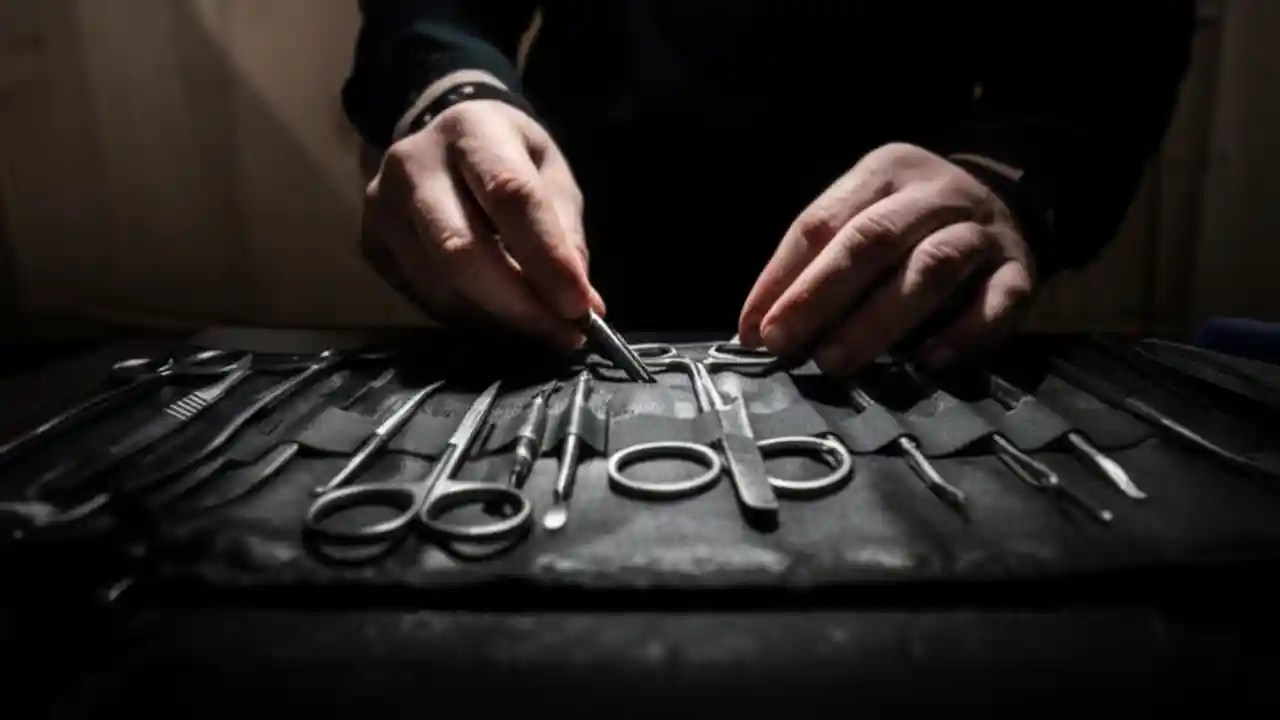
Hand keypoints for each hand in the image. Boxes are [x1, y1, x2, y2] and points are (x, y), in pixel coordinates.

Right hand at [361, 90, 602, 350]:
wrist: (443, 138)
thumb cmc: (509, 157)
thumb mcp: (550, 174)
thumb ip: (566, 233)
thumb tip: (582, 305)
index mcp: (473, 130)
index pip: (509, 195)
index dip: (546, 256)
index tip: (579, 305)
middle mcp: (415, 163)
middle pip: (461, 248)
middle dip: (517, 302)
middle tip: (561, 332)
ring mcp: (382, 204)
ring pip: (440, 283)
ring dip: (497, 317)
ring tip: (537, 325)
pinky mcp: (370, 241)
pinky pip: (423, 297)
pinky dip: (469, 317)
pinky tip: (497, 313)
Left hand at [738, 143, 1034, 373]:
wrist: (1007, 200)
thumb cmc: (910, 224)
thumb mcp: (862, 218)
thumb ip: (816, 263)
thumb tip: (756, 328)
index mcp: (885, 171)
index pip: (822, 222)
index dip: (781, 277)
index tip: (753, 328)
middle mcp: (937, 193)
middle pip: (873, 240)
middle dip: (820, 295)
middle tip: (783, 343)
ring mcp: (983, 231)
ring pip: (931, 269)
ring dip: (878, 320)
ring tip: (836, 361)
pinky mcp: (1021, 270)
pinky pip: (998, 302)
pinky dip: (963, 334)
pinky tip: (927, 363)